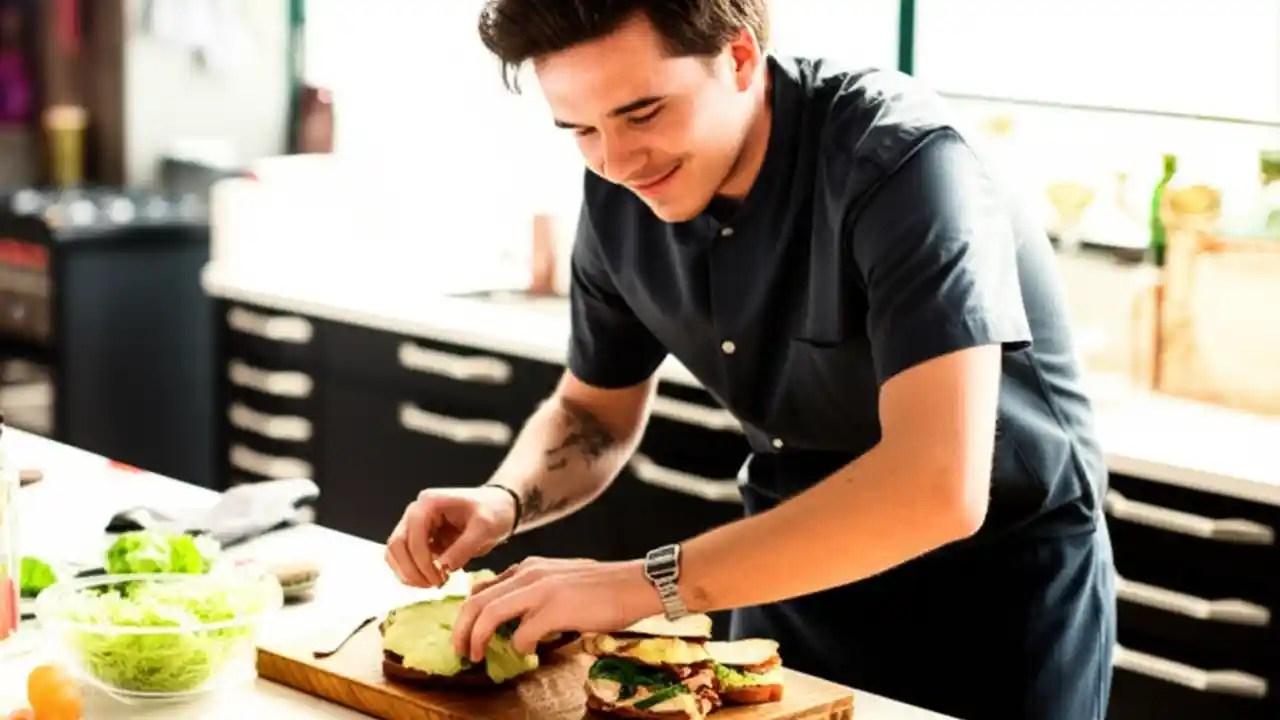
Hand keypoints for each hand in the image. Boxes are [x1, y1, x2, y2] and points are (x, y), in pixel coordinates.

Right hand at [385, 486, 516, 586]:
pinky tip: (431, 580)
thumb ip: (464, 547)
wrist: (499, 508)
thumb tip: (442, 568)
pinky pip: (404, 559)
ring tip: (434, 584)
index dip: (422, 561)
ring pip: (395, 554)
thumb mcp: (485, 528)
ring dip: (409, 574)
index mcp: (428, 503)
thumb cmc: (494, 511)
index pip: (413, 535)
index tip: (440, 578)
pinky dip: (412, 573)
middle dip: (412, 570)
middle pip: (396, 545)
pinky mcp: (419, 539)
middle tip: (435, 585)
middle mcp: (416, 512)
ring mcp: (415, 526)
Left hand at [451, 556, 662, 661]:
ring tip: (476, 656)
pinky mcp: (555, 608)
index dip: (468, 613)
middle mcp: (530, 573)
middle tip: (460, 650)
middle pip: (476, 600)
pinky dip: (519, 647)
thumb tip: (516, 622)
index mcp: (530, 567)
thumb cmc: (604, 586)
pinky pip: (522, 633)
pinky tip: (527, 653)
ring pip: (488, 613)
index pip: (483, 587)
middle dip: (461, 629)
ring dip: (477, 639)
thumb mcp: (560, 580)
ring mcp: (541, 589)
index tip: (466, 633)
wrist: (636, 582)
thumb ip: (536, 593)